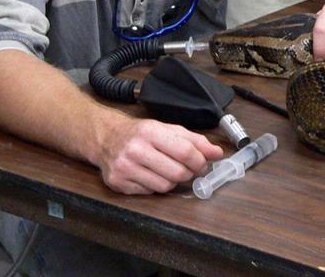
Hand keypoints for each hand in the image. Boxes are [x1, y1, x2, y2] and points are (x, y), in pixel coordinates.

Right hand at [98, 118, 222, 194]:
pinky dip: (155, 186)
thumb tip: (217, 153)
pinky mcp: (118, 183)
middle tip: (186, 168)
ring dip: (172, 182)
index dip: (200, 161)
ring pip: (164, 187)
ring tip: (166, 170)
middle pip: (177, 173)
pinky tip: (150, 175)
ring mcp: (125, 168)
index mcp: (151, 131)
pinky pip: (149, 193)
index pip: (185, 152)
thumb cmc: (141, 134)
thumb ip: (195, 141)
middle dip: (187, 173)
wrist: (107, 138)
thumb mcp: (169, 130)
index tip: (202, 163)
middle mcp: (136, 149)